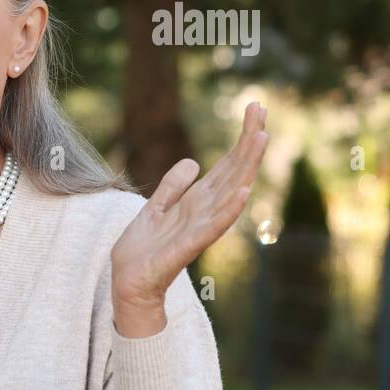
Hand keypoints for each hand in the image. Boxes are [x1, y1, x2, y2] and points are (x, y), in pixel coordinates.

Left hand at [110, 102, 268, 333]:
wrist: (129, 282)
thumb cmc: (144, 250)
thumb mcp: (154, 207)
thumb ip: (172, 186)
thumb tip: (193, 162)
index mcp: (197, 200)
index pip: (226, 164)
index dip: (240, 137)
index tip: (253, 108)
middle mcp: (204, 211)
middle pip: (234, 170)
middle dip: (247, 140)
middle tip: (259, 109)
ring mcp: (200, 227)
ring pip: (229, 191)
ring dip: (246, 165)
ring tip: (260, 137)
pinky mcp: (188, 245)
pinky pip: (213, 225)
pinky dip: (229, 209)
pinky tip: (243, 192)